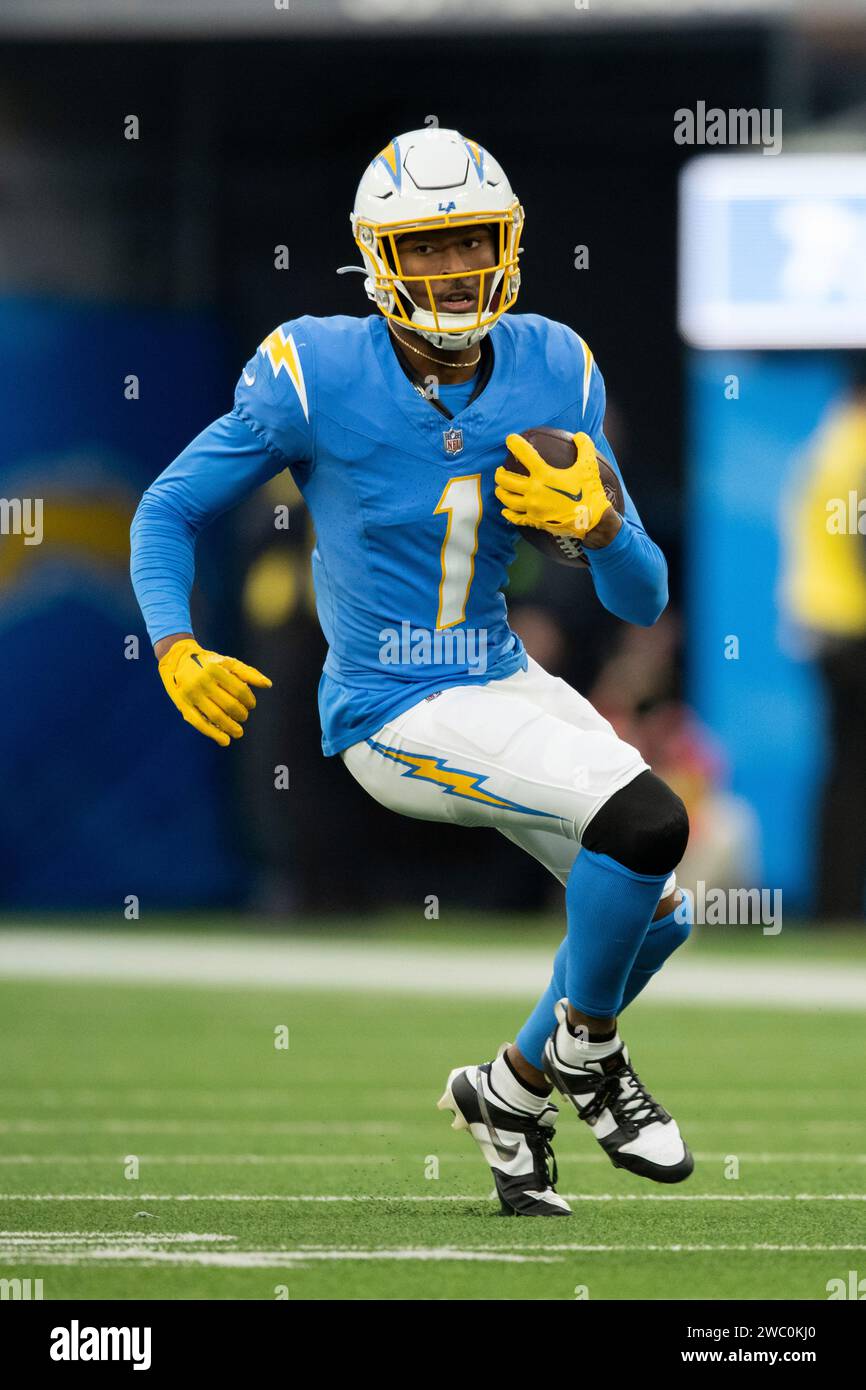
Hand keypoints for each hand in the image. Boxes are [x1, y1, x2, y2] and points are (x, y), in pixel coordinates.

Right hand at [157, 638, 271, 746]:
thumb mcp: (228, 662)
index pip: (239, 690)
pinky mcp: (183, 705)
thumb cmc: (209, 662)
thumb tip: (268, 685)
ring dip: (230, 727)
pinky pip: (199, 723)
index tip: (251, 705)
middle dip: (241, 714)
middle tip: (244, 717)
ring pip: (216, 716)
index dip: (249, 700)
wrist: (178, 660)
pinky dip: (213, 734)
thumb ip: (248, 673)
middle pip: (229, 705)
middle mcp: (202, 681)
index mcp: (215, 669)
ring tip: (238, 732)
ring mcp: (191, 694)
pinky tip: (225, 741)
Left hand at [495, 430, 613, 537]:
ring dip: (500, 492)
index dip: (514, 444)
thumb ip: (584, 447)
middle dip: (500, 474)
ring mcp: (533, 507)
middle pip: (507, 480)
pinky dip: (508, 514)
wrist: (593, 521)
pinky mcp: (535, 521)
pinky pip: (516, 518)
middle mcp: (534, 490)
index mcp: (545, 474)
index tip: (510, 439)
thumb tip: (579, 435)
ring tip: (499, 488)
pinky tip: (504, 511)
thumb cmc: (590, 492)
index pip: (524, 454)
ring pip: (507, 500)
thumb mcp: (589, 466)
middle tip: (500, 470)